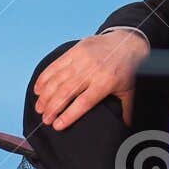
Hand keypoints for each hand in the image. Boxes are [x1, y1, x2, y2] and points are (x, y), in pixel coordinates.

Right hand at [33, 31, 148, 130]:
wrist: (128, 41)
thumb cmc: (128, 69)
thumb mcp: (130, 90)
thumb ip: (126, 110)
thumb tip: (125, 127)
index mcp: (106, 82)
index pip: (83, 102)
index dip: (68, 115)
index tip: (57, 125)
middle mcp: (92, 70)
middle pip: (66, 92)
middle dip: (52, 108)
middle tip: (44, 119)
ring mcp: (82, 58)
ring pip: (58, 79)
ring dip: (45, 95)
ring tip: (39, 108)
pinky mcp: (76, 50)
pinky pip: (56, 65)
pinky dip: (45, 77)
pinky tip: (38, 89)